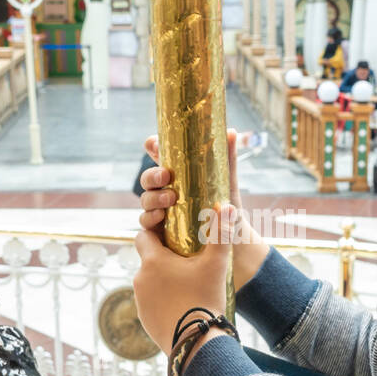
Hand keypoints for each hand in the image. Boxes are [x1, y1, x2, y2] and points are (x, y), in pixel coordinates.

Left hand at [133, 203, 235, 353]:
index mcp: (153, 260)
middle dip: (163, 258)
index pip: (144, 235)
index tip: (172, 235)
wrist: (197, 342)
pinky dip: (163, 301)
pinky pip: (151, 302)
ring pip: (149, 281)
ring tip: (186, 285)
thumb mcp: (216, 264)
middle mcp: (140, 278)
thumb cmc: (205, 299)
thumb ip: (220, 233)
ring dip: (163, 280)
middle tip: (185, 261)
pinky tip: (182, 304)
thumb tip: (226, 205)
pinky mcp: (144, 318)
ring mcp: (140, 300)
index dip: (156, 232)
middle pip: (148, 259)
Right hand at [138, 130, 269, 290]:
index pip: (160, 157)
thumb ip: (227, 159)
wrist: (231, 244)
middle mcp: (167, 191)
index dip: (153, 147)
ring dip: (153, 198)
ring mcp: (161, 211)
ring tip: (170, 201)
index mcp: (180, 175)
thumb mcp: (227, 184)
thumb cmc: (227, 210)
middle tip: (166, 176)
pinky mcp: (159, 232)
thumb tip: (230, 131)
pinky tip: (160, 219)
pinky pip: (145, 224)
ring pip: (145, 200)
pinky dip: (150, 219)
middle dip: (152, 175)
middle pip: (148, 178)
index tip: (153, 143)